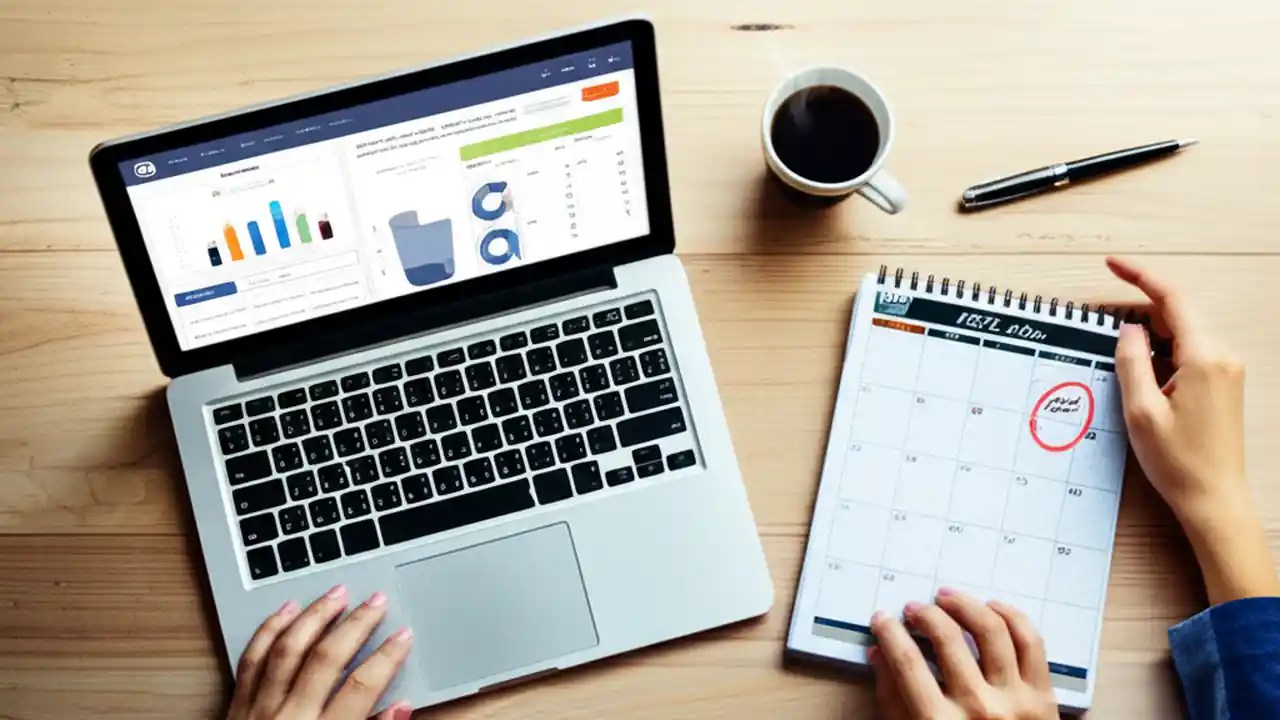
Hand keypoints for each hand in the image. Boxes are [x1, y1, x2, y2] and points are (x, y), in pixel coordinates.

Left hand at [226, 585, 413, 719]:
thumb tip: (400, 708)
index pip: (360, 688)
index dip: (387, 657)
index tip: (405, 635)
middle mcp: (289, 719)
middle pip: (327, 658)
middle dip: (356, 624)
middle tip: (376, 600)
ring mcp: (258, 710)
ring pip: (288, 649)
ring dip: (315, 616)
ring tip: (337, 593)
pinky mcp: (236, 707)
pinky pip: (252, 659)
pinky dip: (270, 630)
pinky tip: (287, 610)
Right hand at [869, 588, 1056, 719]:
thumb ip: (894, 699)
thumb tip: (879, 653)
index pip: (907, 662)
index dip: (890, 633)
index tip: (882, 619)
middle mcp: (979, 709)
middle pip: (947, 639)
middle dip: (924, 614)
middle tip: (914, 609)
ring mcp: (1016, 701)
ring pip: (991, 630)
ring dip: (965, 605)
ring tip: (947, 597)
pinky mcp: (1044, 696)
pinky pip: (1030, 641)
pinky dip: (1011, 615)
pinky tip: (991, 607)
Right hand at [1108, 256, 1279, 603]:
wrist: (1215, 499)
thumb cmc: (1179, 461)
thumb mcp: (1141, 409)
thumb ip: (1131, 360)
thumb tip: (1127, 328)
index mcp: (1204, 357)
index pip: (1172, 298)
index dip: (1140, 276)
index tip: (1112, 264)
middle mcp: (1222, 356)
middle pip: (1177, 313)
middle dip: (1139, 308)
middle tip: (1101, 320)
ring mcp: (1226, 370)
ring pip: (1182, 333)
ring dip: (1149, 334)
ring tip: (1120, 356)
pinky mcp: (1223, 384)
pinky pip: (1189, 351)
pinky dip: (1162, 351)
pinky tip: (1143, 371)